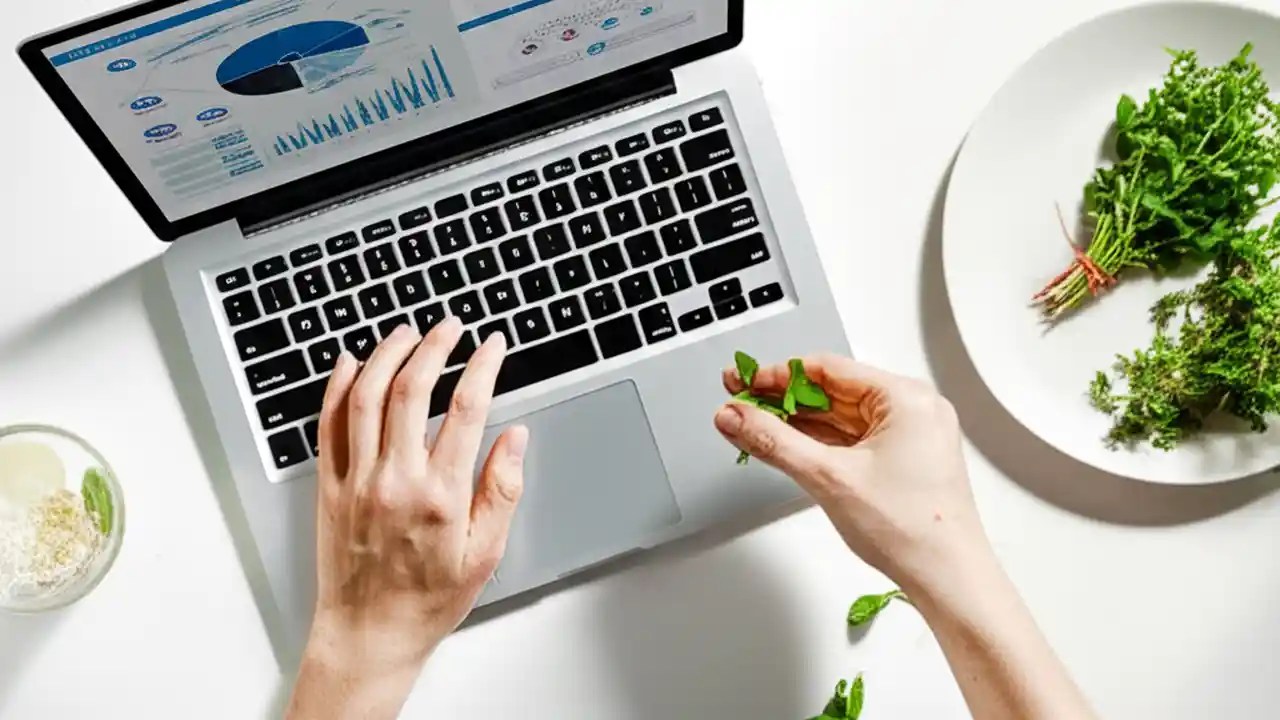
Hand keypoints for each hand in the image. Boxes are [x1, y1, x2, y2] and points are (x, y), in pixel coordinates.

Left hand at [288, 319, 526, 719]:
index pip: (466, 409)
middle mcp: (394, 480)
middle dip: (435, 346)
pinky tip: (351, 363)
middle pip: (413, 390)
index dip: (482, 366)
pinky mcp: (328, 486)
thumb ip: (502, 490)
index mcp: (440, 495)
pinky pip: (328, 424)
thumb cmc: (428, 600)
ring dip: (387, 354)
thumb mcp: (486, 553)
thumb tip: (514, 437)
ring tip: (406, 332)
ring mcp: (356, 480)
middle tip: (450, 327)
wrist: (368, 634)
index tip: (492, 346)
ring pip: (367, 397)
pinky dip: (338, 387)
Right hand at [715, 355, 987, 595]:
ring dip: (798, 422)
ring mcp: (910, 436)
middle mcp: (913, 410)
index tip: (745, 382)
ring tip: (754, 424)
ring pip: (840, 418)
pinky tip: (789, 445)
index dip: (779, 375)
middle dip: (784, 399)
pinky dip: (819, 443)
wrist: (948, 579)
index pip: (828, 369)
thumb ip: (774, 441)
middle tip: (741, 401)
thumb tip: (735, 416)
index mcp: (906, 398)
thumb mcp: (829, 477)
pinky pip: (852, 440)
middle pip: (832, 392)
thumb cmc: (912, 529)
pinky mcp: (903, 461)